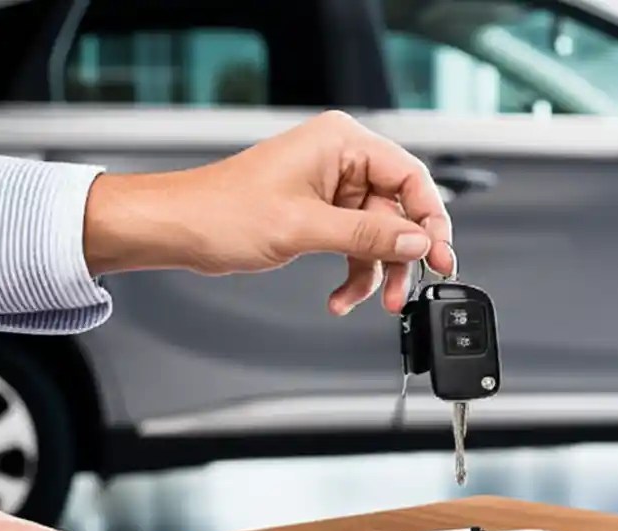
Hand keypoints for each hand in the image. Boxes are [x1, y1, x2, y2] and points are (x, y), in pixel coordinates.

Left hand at [83, 110, 454, 315]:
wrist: (176, 228)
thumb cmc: (220, 211)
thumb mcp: (305, 227)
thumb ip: (369, 235)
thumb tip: (417, 241)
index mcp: (341, 142)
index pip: (410, 177)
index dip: (430, 219)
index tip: (440, 254)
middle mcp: (339, 160)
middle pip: (397, 210)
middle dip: (400, 255)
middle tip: (408, 287)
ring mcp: (330, 188)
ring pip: (377, 233)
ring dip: (376, 271)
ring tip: (375, 300)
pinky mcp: (319, 213)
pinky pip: (353, 244)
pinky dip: (352, 272)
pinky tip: (342, 296)